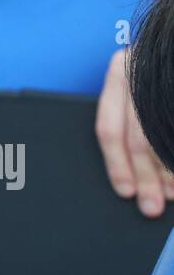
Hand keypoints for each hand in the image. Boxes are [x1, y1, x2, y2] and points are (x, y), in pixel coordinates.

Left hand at [96, 47, 173, 217]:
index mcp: (121, 72)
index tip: (126, 193)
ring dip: (171, 171)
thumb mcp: (142, 87)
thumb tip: (130, 174)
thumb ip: (132, 120)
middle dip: (147, 178)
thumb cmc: (163, 68)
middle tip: (152, 206)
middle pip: (140, 138)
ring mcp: (166, 74)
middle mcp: (143, 69)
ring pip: (164, 135)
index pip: (108, 129)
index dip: (116, 166)